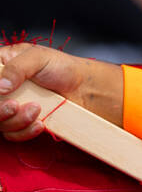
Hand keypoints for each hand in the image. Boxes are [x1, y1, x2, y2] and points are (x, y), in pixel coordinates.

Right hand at [0, 43, 122, 138]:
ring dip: (16, 120)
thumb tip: (0, 86)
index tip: (2, 93)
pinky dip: (25, 131)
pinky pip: (12, 134)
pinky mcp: (20, 122)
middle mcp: (0, 88)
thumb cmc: (62, 67)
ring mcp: (8, 106)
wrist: (83, 88)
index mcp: (0, 66)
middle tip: (15, 105)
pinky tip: (40, 123)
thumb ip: (17, 68)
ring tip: (37, 109)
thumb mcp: (38, 57)